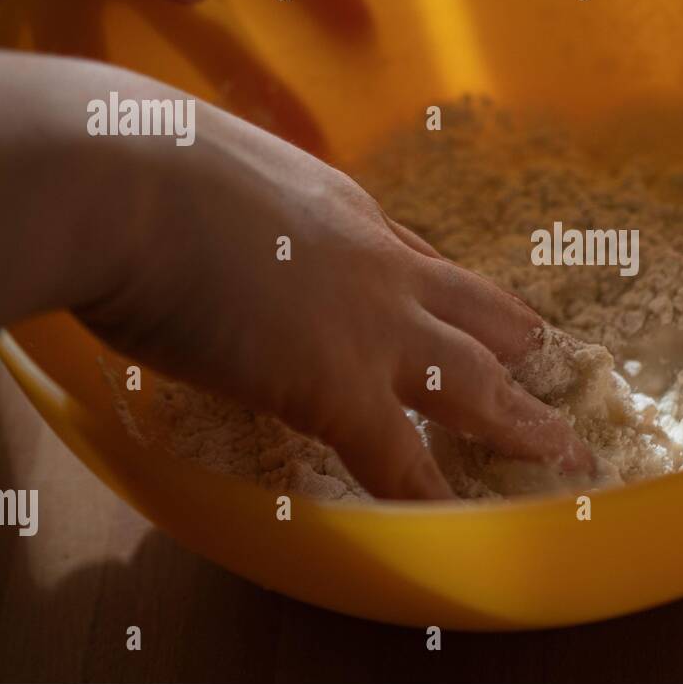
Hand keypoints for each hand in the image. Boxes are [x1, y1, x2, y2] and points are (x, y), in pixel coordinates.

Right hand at [74, 75, 596, 499]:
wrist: (119, 176)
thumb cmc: (135, 160)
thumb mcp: (216, 165)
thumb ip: (236, 201)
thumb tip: (200, 213)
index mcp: (346, 212)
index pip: (418, 261)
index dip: (449, 295)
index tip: (473, 311)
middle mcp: (379, 265)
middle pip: (477, 310)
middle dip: (520, 343)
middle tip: (555, 361)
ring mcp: (370, 325)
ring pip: (474, 380)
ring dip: (521, 423)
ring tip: (563, 452)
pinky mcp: (337, 383)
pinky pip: (399, 458)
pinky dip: (429, 495)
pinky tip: (458, 523)